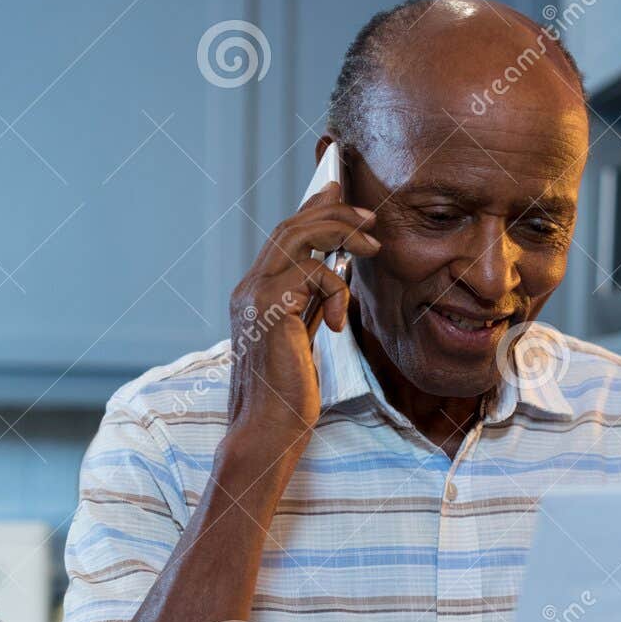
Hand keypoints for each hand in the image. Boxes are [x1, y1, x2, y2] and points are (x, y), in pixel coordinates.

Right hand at [226, 179, 378, 454]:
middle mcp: (248, 289)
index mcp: (254, 294)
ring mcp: (255, 298)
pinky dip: (337, 291)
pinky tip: (341, 324)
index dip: (311, 210)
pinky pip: (313, 274)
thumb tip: (335, 275)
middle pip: (289, 228)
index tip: (337, 192)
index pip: (283, 238)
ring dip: (341, 234)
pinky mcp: (270, 311)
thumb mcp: (303, 340)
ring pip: (297, 238)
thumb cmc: (287, 394)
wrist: (268, 430)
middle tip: (369, 216)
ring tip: (372, 246)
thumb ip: (311, 306)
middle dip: (332, 212)